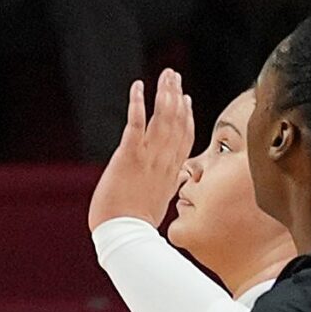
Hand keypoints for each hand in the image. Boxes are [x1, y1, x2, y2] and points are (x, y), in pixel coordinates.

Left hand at [88, 68, 194, 231]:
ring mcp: (148, 157)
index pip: (184, 137)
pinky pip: (136, 124)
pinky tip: (138, 87)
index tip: (186, 99)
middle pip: (176, 121)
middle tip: (173, 76)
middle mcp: (163, 160)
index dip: (186, 116)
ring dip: (164, 94)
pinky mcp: (129, 156)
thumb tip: (182, 177)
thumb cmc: (137, 222)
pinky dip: (138, 104)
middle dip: (176, 95)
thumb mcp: (161, 201)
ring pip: (162, 119)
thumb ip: (171, 184)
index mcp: (171, 171)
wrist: (124, 235)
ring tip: (166, 76)